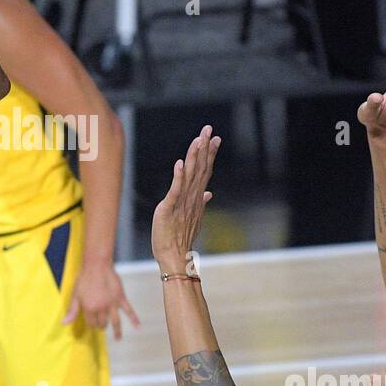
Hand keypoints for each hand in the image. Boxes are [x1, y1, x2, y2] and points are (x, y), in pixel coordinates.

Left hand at [64, 262, 139, 340]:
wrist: (97, 265)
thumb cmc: (84, 279)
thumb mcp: (75, 295)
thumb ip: (72, 310)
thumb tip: (64, 323)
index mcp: (90, 308)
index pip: (91, 323)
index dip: (91, 324)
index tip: (92, 323)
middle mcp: (102, 308)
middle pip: (103, 323)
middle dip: (101, 325)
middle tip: (101, 325)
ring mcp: (112, 304)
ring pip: (115, 321)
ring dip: (117, 331)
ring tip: (118, 339)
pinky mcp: (121, 298)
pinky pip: (129, 310)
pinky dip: (134, 319)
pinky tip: (138, 327)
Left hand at [152, 126, 220, 271]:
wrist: (174, 256)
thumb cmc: (180, 237)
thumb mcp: (192, 217)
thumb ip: (201, 202)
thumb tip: (209, 193)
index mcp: (196, 197)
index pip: (205, 171)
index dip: (210, 154)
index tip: (215, 138)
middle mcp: (192, 197)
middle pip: (200, 168)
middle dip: (205, 148)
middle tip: (209, 129)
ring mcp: (182, 202)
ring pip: (190, 175)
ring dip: (194, 156)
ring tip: (198, 140)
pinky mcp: (169, 208)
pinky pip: (175, 190)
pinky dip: (178, 176)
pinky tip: (180, 163)